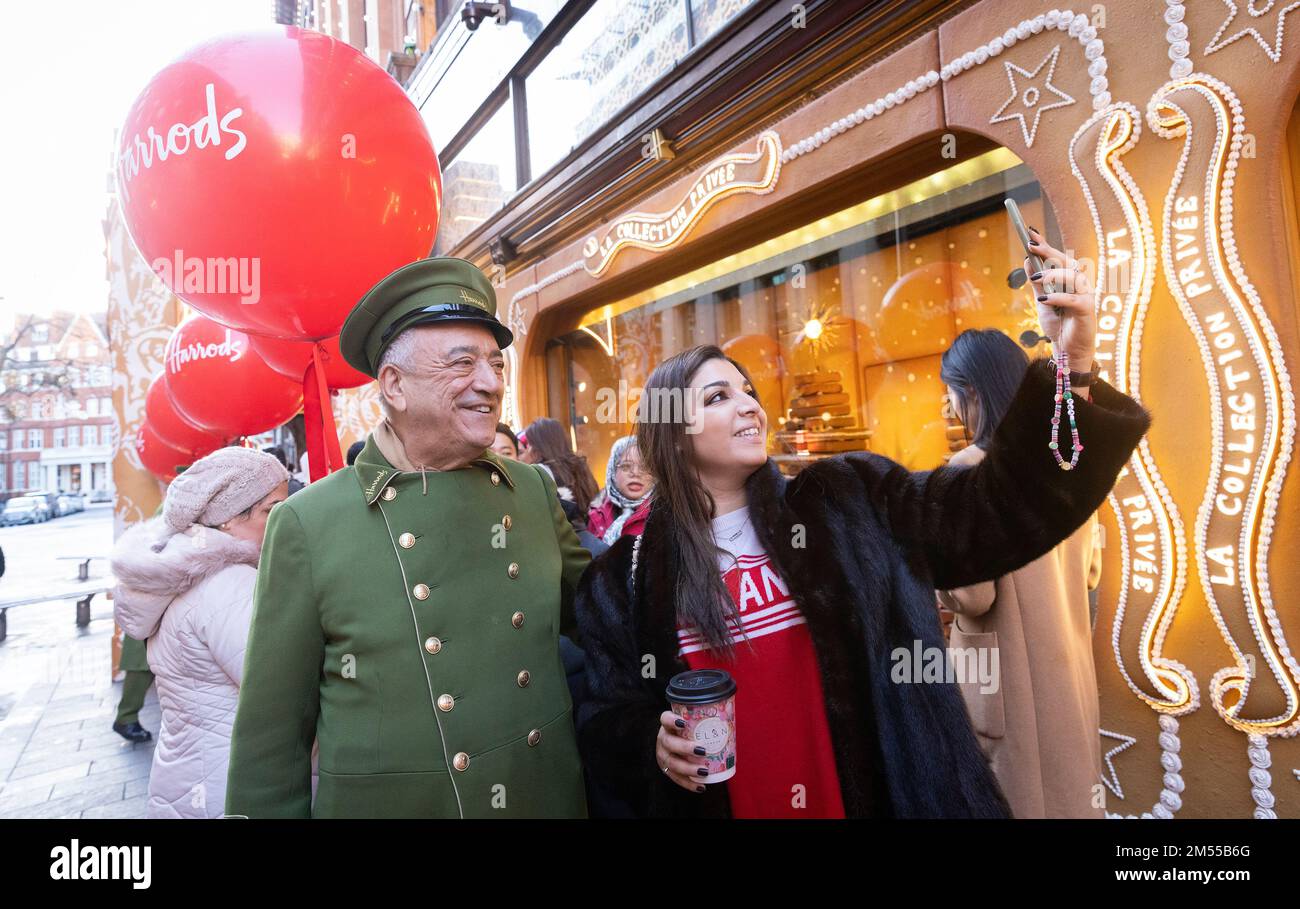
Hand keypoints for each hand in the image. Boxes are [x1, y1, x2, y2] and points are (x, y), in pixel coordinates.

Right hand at [656, 710, 708, 792]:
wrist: (675, 745)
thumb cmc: (690, 731)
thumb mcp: (692, 723)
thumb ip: (705, 720)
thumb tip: (731, 714)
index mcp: (668, 725)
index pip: (665, 719)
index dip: (671, 720)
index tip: (683, 723)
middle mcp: (663, 739)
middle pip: (669, 743)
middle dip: (685, 748)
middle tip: (703, 751)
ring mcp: (663, 755)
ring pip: (672, 763)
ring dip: (689, 768)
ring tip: (704, 771)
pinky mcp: (666, 769)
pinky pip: (676, 778)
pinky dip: (689, 784)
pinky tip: (701, 787)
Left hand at [1025, 228, 1095, 372]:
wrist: (1067, 349)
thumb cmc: (1058, 324)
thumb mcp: (1042, 301)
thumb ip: (1037, 283)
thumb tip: (1027, 261)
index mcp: (1068, 279)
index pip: (1058, 258)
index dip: (1045, 245)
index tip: (1030, 234)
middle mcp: (1079, 283)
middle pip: (1067, 262)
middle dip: (1049, 252)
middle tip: (1031, 246)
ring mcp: (1085, 295)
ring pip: (1073, 276)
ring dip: (1053, 274)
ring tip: (1036, 277)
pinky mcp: (1087, 310)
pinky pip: (1074, 299)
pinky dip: (1059, 297)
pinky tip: (1045, 298)